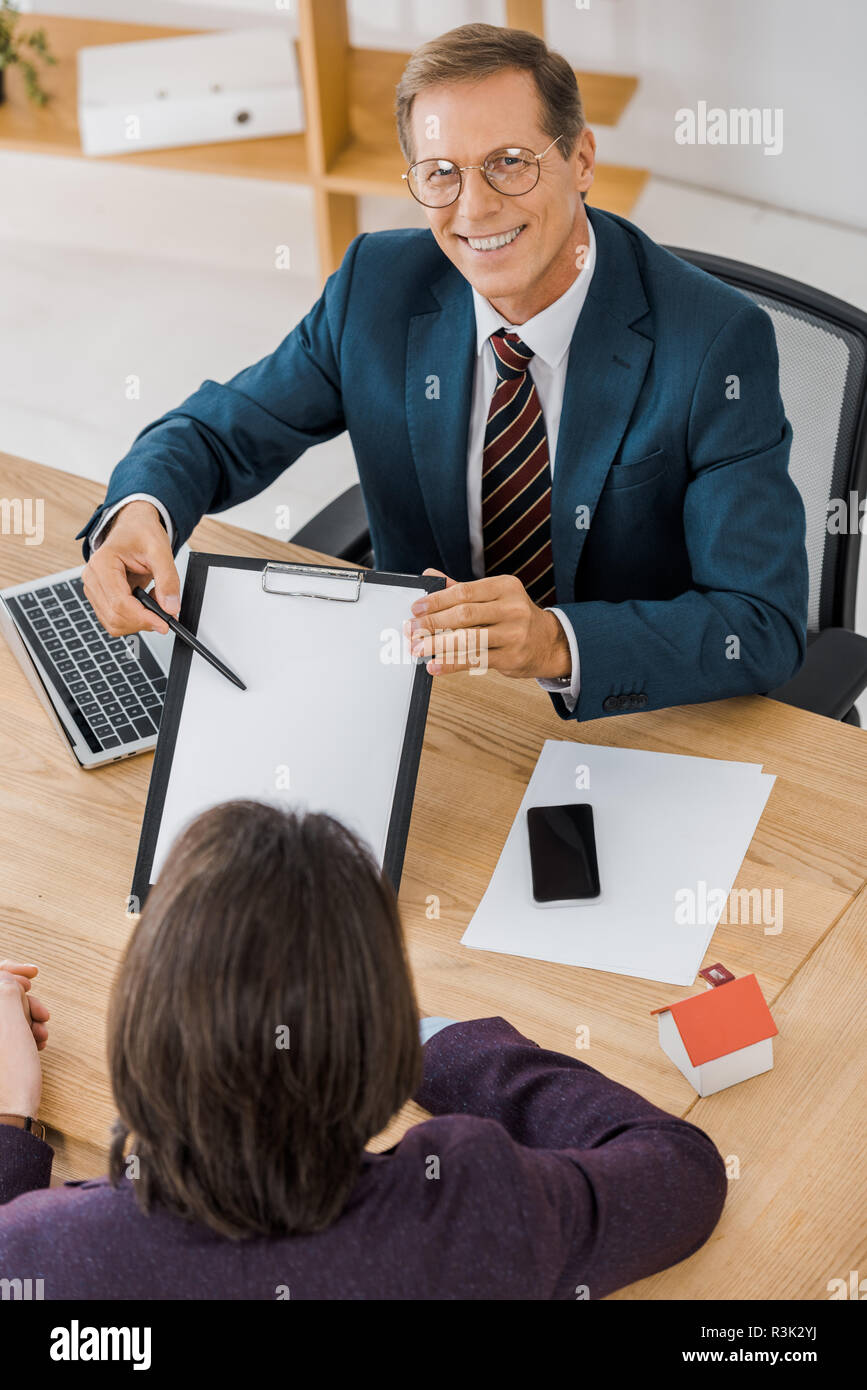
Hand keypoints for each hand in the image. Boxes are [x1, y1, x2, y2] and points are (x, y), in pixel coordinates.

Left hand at [0, 961, 49, 1117]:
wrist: (11, 1116)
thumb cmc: (10, 1075)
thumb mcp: (10, 1021)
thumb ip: (6, 989)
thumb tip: (8, 976)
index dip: (11, 970)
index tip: (33, 975)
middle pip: (0, 994)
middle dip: (24, 999)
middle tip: (42, 1013)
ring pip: (6, 1013)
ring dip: (28, 1017)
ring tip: (42, 1034)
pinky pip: (7, 1030)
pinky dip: (25, 1031)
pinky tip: (38, 1043)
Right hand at [82, 500, 179, 636]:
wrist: (133, 527)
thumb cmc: (141, 534)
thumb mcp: (161, 551)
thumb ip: (168, 580)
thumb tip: (171, 608)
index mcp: (102, 563)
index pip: (119, 603)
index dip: (143, 618)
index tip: (164, 624)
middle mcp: (92, 578)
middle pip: (114, 617)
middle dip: (142, 622)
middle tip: (166, 616)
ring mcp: (94, 590)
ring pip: (112, 623)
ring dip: (138, 622)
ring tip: (155, 602)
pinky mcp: (100, 598)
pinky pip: (114, 619)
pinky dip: (133, 619)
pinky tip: (146, 604)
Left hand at [406, 570, 570, 679]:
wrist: (549, 642)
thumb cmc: (514, 617)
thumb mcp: (493, 596)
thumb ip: (460, 587)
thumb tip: (428, 575)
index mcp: (505, 587)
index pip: (464, 591)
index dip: (437, 600)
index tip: (416, 609)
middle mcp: (512, 608)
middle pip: (465, 615)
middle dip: (433, 623)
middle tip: (411, 630)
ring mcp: (514, 634)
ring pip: (469, 639)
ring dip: (438, 644)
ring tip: (417, 649)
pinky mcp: (512, 658)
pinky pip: (475, 660)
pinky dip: (451, 664)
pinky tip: (434, 666)